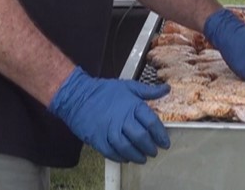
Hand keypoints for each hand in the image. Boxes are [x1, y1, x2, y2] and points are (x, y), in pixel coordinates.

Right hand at [48, 66, 170, 163]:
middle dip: (150, 147)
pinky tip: (127, 158)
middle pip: (141, 137)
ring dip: (137, 155)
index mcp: (132, 105)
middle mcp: (122, 119)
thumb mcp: (128, 86)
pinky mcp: (98, 140)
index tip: (165, 142)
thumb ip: (148, 91)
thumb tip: (167, 89)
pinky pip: (112, 153)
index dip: (160, 134)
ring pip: (127, 148)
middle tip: (154, 151)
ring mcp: (109, 130)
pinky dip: (121, 158)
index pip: (152, 122)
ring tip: (143, 158)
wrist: (77, 96)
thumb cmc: (104, 91)